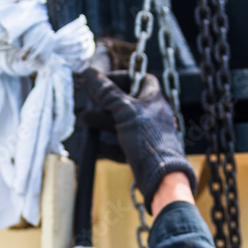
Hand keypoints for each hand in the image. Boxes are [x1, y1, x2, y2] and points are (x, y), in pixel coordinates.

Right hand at [81, 70, 196, 211]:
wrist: (162, 175)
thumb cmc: (149, 138)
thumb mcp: (125, 110)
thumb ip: (107, 92)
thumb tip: (90, 73)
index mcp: (153, 99)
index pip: (140, 78)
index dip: (121, 77)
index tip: (102, 82)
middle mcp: (151, 115)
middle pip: (124, 102)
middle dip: (104, 104)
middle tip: (88, 104)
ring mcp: (145, 134)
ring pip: (119, 124)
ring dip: (101, 123)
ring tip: (85, 122)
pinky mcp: (139, 152)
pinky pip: (120, 144)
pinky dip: (107, 144)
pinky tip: (96, 145)